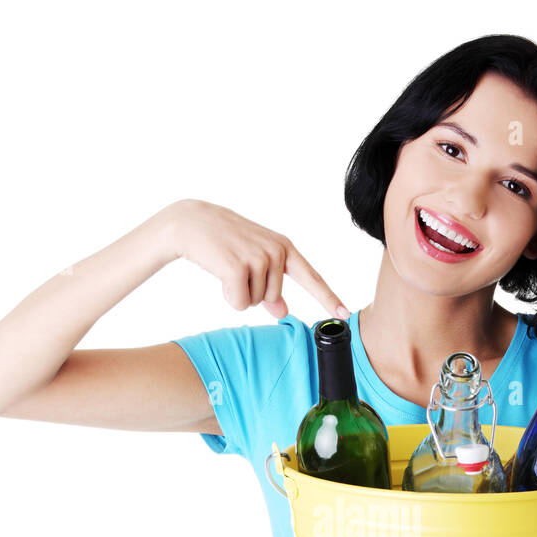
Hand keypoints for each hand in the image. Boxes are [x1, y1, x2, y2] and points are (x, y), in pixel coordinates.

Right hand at [166, 198, 349, 320]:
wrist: (192, 222)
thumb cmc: (224, 242)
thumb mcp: (253, 261)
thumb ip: (271, 287)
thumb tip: (283, 312)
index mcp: (284, 248)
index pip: (312, 278)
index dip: (328, 298)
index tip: (345, 314)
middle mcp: (276, 251)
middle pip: (273, 299)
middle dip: (252, 292)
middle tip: (236, 267)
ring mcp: (259, 258)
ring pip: (254, 302)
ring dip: (237, 292)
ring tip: (226, 266)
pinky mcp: (239, 267)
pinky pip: (239, 303)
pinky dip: (227, 296)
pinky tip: (219, 273)